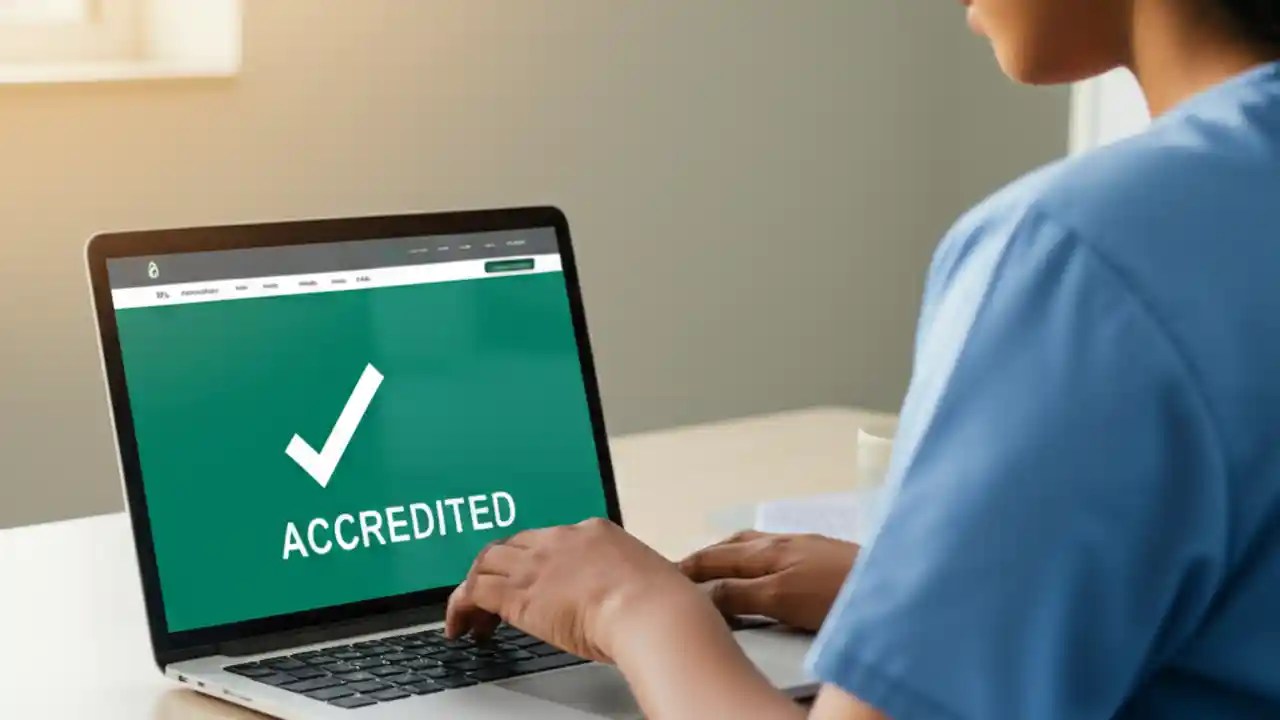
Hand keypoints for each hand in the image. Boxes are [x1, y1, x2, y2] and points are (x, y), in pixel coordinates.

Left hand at [445, 518, 713, 662]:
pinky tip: (460, 628)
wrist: (651, 611)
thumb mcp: (647, 580)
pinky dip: (460, 608)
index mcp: (594, 532)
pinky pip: (473, 592)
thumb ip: (629, 582)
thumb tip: (631, 599)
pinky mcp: (518, 593)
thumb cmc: (661, 604)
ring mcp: (536, 563)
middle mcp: (560, 540)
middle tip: (492, 597)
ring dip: (474, 588)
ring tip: (471, 617)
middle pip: (511, 545)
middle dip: (498, 569)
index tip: (532, 581)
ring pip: (486, 563)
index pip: (548, 540)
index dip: (533, 561)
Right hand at [679, 531, 858, 631]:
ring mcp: (806, 545)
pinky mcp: (825, 554)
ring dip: (729, 554)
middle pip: (732, 546)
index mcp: (767, 550)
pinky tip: (764, 569)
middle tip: (683, 570)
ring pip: (754, 545)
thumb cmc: (840, 592)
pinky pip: (775, 551)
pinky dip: (755, 558)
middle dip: (705, 556)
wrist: (898, 581)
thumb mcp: (781, 599)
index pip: (715, 557)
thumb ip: (741, 594)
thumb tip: (705, 591)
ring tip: (716, 565)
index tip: (666, 574)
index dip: (688, 567)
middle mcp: (782, 541)